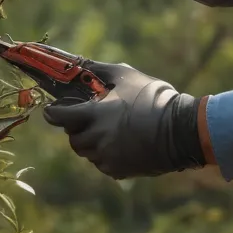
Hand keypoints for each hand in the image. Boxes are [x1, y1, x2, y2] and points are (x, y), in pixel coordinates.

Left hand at [43, 61, 206, 178]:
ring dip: (90, 141)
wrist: (180, 130)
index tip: (51, 110)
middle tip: (85, 118)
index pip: (60, 118)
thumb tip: (76, 61)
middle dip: (75, 128)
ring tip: (106, 130)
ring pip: (86, 152)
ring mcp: (107, 157)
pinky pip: (101, 163)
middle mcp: (98, 138)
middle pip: (73, 138)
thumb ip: (97, 70)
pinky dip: (104, 154)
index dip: (53, 113)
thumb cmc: (153, 97)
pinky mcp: (118, 170)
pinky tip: (119, 143)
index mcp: (96, 114)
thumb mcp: (126, 76)